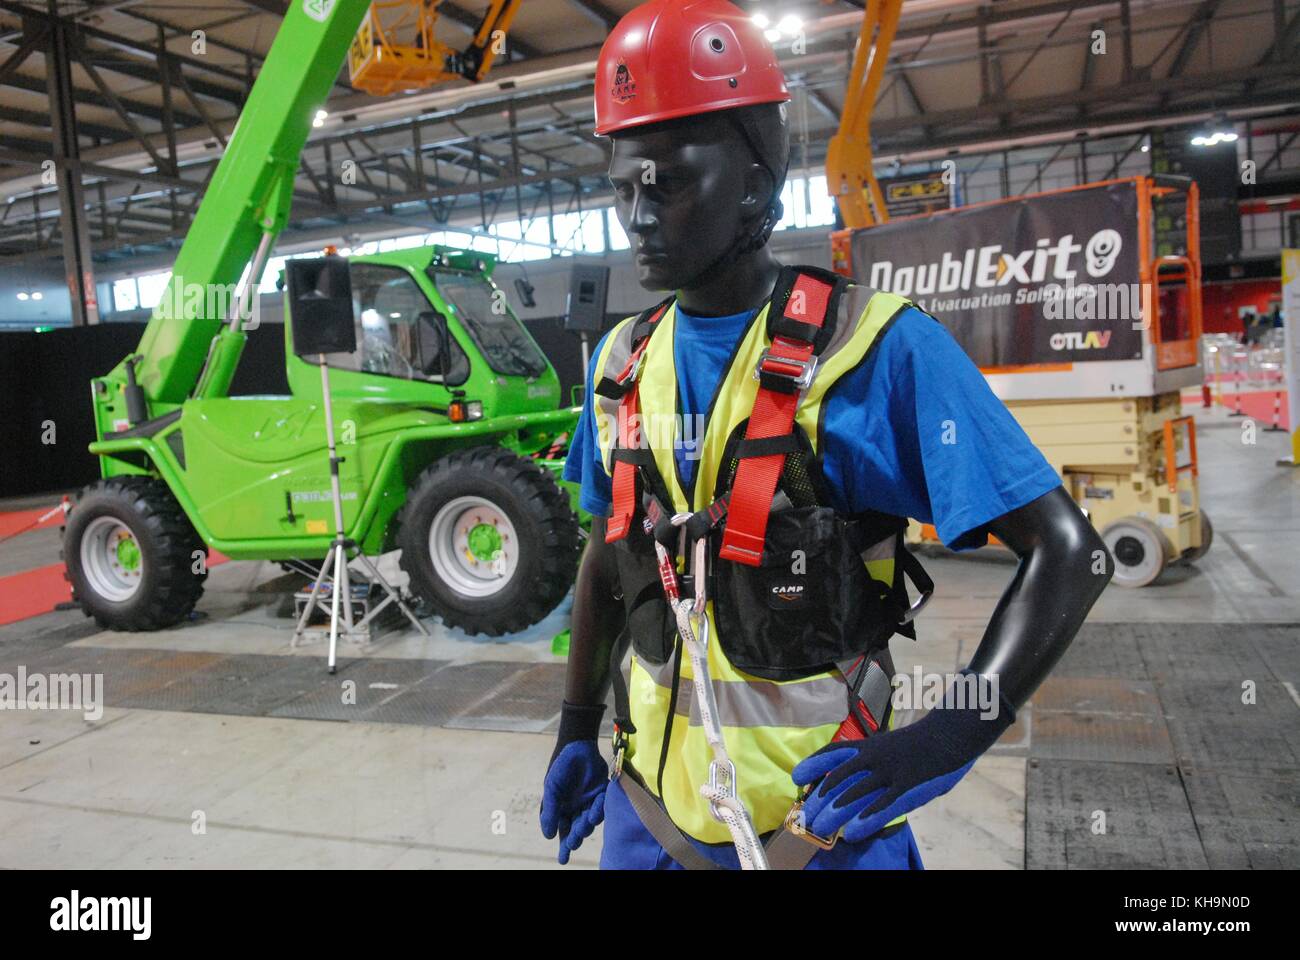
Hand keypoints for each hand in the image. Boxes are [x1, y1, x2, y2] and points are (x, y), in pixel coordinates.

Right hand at [540, 740, 607, 864]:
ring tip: (584, 823)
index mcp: (561, 810)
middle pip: (576, 830)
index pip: (563, 832)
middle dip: (575, 838)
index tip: (563, 860)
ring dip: (586, 825)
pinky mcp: (602, 794)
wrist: (577, 747)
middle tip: (574, 840)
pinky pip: (601, 807)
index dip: (563, 847)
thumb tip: (548, 837)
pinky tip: (594, 810)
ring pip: (589, 821)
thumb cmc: (560, 768)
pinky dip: (599, 811)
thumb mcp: (551, 790)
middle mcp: (576, 809)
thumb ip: (549, 812)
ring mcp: (589, 802)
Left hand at [791, 674, 1012, 842]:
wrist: (951, 732)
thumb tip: (855, 778)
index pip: (834, 753)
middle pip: (838, 779)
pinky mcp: (908, 785)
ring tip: (821, 828)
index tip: (796, 778)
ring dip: (835, 813)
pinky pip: (884, 804)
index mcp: (870, 745)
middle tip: (807, 817)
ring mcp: (891, 770)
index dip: (813, 765)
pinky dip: (867, 819)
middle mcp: (874, 756)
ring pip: (855, 794)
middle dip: (819, 800)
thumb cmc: (922, 742)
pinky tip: (853, 832)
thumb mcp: (891, 746)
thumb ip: (873, 760)